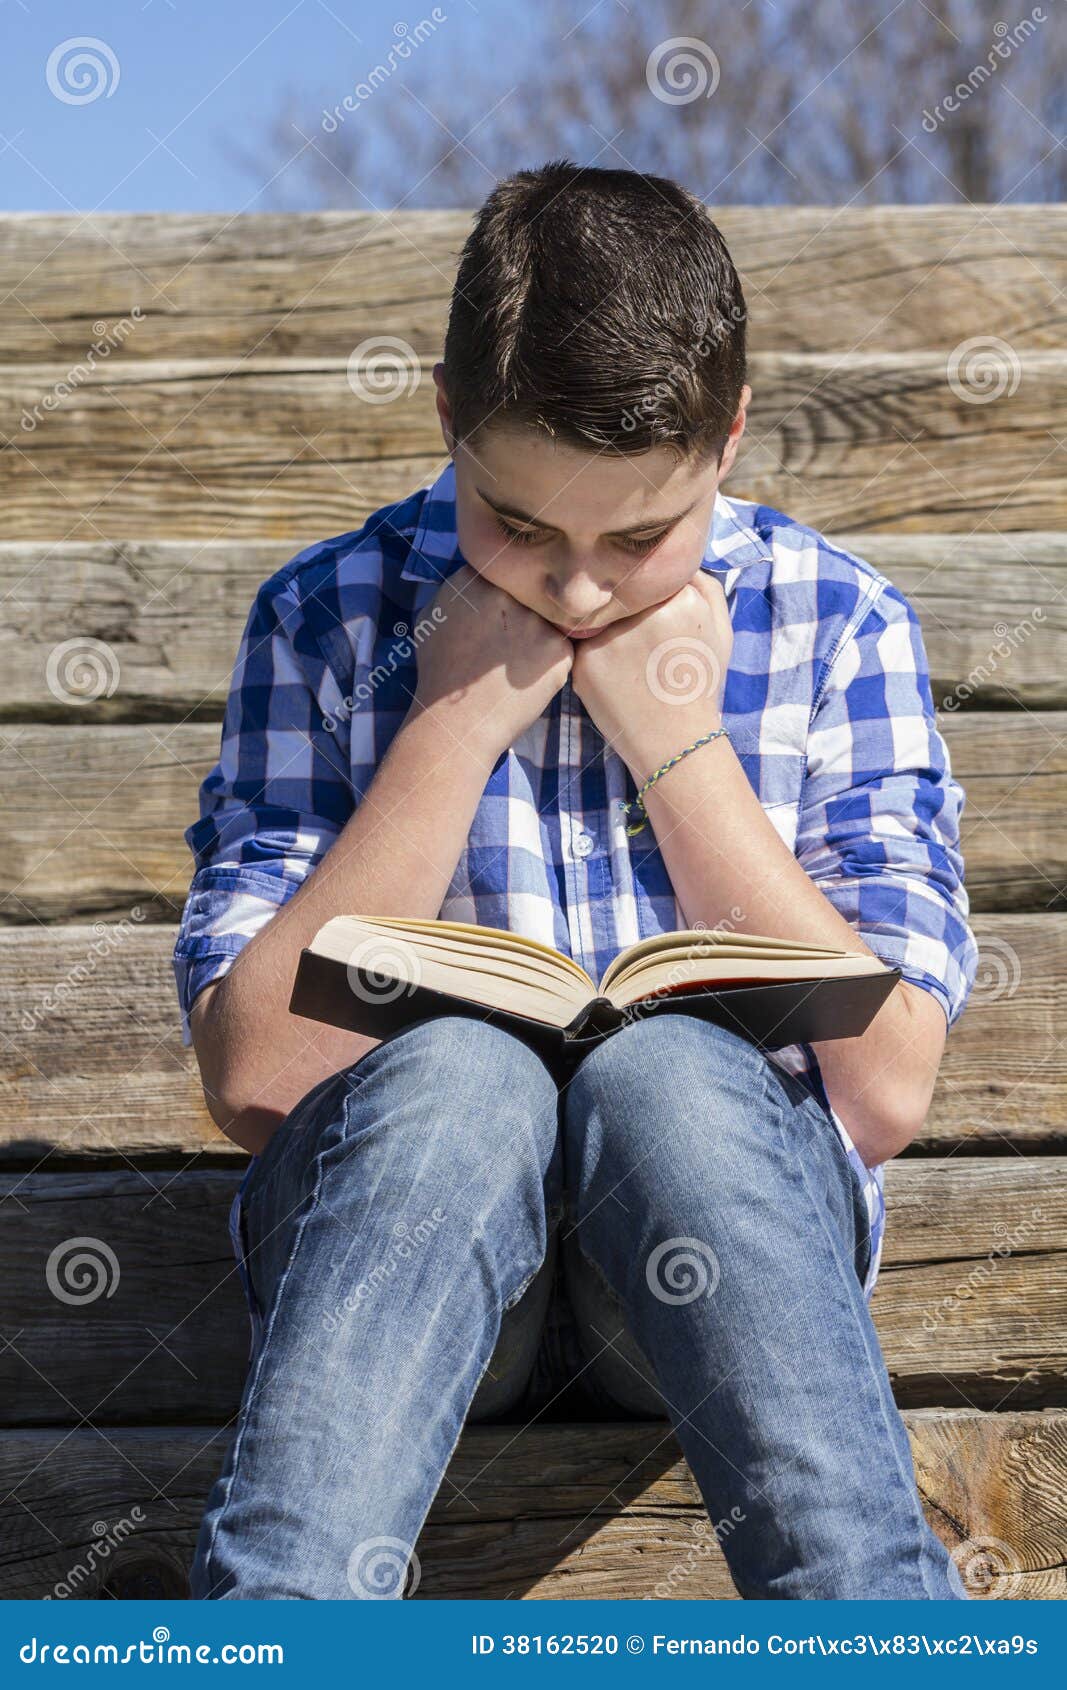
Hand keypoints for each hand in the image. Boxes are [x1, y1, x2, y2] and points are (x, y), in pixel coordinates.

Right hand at [410, 564, 573, 762]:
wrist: (456, 723)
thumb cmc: (439, 674)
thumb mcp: (431, 618)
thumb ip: (458, 590)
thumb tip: (480, 577)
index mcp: (474, 580)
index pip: (503, 574)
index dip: (502, 597)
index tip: (495, 618)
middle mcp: (507, 595)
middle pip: (529, 593)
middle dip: (523, 614)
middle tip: (508, 643)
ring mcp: (535, 621)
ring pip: (548, 620)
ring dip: (538, 638)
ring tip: (515, 665)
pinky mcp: (558, 649)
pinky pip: (561, 647)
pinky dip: (549, 663)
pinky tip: (528, 679)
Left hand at [570, 570, 732, 774]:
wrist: (677, 741)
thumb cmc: (700, 683)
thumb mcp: (721, 629)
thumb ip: (705, 584)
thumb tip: (675, 557)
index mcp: (680, 597)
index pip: (651, 576)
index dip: (652, 597)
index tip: (656, 621)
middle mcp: (644, 612)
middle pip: (624, 593)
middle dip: (628, 611)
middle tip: (642, 645)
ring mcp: (610, 636)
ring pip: (600, 614)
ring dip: (607, 629)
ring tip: (629, 662)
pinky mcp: (585, 660)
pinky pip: (583, 641)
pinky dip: (594, 655)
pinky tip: (614, 677)